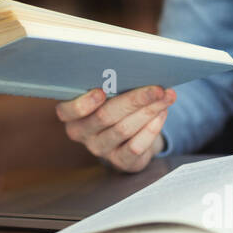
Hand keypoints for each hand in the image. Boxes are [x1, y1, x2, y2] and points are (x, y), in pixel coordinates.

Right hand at [55, 85, 175, 172]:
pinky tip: (162, 114)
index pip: (66, 112)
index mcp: (73, 115)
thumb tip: (135, 71)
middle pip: (105, 116)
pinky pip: (136, 146)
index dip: (83, 103)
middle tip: (156, 88)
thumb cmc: (116, 106)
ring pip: (124, 129)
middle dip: (134, 100)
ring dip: (149, 111)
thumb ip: (111, 85)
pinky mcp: (120, 162)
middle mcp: (82, 134)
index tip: (101, 91)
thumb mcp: (108, 96)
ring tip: (165, 97)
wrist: (130, 136)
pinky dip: (152, 128)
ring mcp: (100, 149)